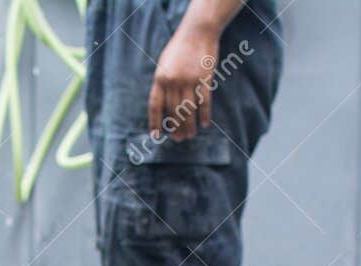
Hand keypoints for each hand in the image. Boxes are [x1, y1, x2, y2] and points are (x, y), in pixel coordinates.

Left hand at [148, 26, 219, 140]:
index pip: (155, 105)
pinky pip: (204, 102)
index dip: (155, 122)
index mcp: (160, 78)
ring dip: (189, 125)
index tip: (156, 135)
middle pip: (173, 111)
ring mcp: (189, 80)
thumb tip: (163, 106)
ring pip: (188, 110)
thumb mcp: (165, 64)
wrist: (197, 31)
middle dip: (176, 128)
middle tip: (179, 139)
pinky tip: (205, 124)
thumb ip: (163, 83)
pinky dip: (204, 115)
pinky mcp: (204, 79)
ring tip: (191, 135)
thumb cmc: (180, 48)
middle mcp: (173, 81)